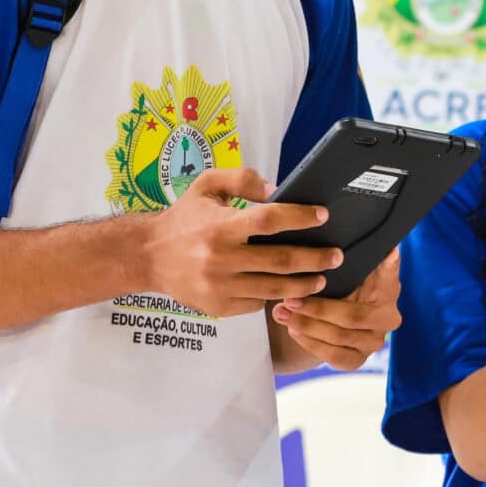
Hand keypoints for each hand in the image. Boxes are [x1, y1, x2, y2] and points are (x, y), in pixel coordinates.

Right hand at [144, 168, 340, 318]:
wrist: (148, 256)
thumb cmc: (184, 218)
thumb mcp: (206, 186)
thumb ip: (241, 179)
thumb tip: (277, 190)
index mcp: (220, 226)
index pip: (269, 221)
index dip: (299, 217)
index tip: (323, 215)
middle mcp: (220, 258)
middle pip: (280, 260)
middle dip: (315, 258)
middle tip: (337, 255)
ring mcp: (220, 286)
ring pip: (274, 288)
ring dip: (304, 284)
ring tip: (322, 277)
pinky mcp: (219, 307)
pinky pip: (257, 303)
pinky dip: (275, 295)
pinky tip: (290, 289)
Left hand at [274, 248, 402, 371]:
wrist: (328, 312)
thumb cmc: (341, 282)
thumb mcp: (352, 266)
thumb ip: (369, 260)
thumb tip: (392, 251)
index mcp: (390, 289)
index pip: (384, 281)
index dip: (375, 272)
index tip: (370, 263)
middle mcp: (388, 318)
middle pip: (352, 318)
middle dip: (317, 309)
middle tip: (289, 300)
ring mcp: (374, 342)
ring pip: (339, 338)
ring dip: (307, 326)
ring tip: (282, 313)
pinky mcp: (357, 359)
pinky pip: (334, 356)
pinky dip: (310, 343)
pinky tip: (294, 330)